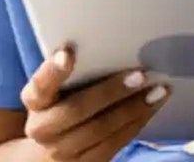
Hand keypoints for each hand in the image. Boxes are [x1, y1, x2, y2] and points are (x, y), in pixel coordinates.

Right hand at [21, 47, 170, 160]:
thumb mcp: (57, 88)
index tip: (68, 52)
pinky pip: (115, 144)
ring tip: (159, 90)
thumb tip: (114, 42)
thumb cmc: (62, 104)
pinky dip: (137, 123)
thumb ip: (73, 72)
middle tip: (141, 74)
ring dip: (134, 109)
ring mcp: (62, 151)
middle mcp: (43, 129)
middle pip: (77, 111)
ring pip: (101, 130)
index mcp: (35, 102)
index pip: (40, 86)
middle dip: (111, 92)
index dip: (53, 71)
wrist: (49, 151)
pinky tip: (153, 107)